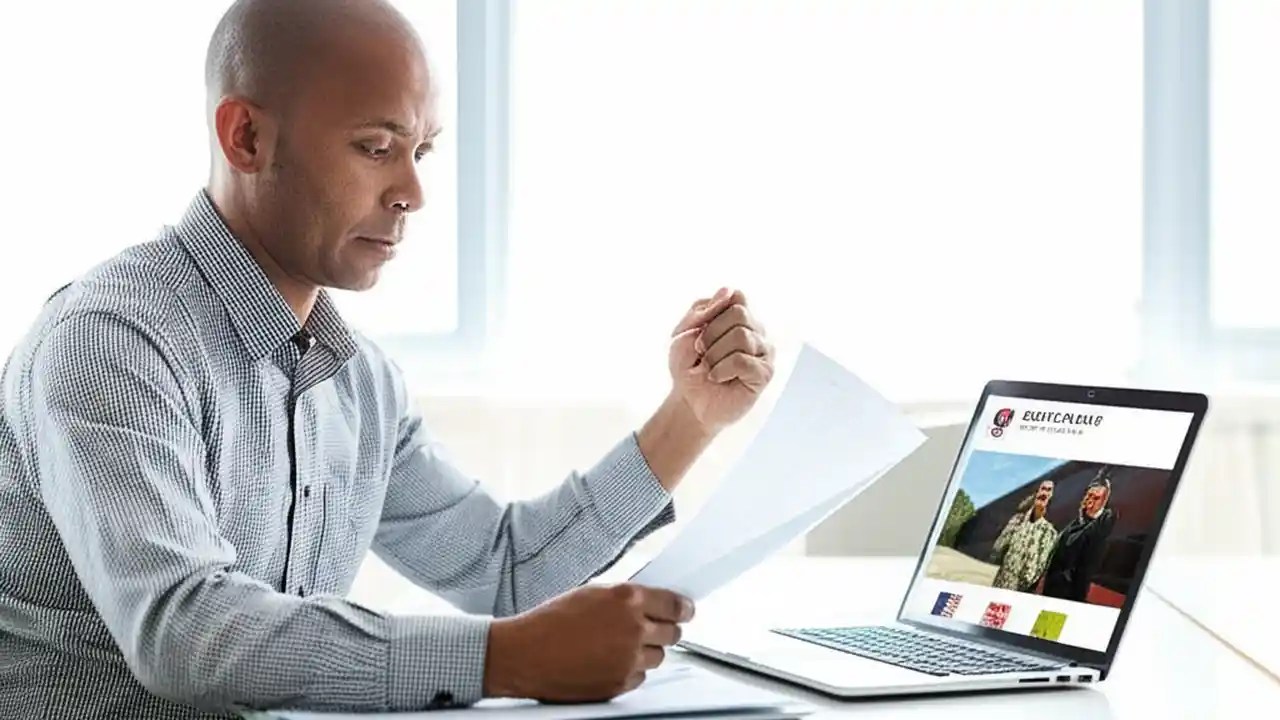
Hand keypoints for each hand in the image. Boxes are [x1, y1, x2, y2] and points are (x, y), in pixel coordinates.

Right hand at [483, 584, 694, 701]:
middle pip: (673, 632)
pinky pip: (640, 677)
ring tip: (620, 645)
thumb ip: (625, 597)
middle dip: (666, 629)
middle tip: (655, 627)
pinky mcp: (619, 683)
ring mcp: (628, 659)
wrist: (524, 654)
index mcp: (627, 599)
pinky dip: (631, 670)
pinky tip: (608, 661)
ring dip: (647, 650)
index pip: (675, 604)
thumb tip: (650, 602)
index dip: (685, 608)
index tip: (687, 611)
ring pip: (658, 656)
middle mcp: (632, 628)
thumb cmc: (551, 621)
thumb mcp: (591, 593)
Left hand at [668, 288, 775, 433]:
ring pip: (742, 336)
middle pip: (740, 313)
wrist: (688, 402)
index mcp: (740, 318)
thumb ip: (702, 310)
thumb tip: (729, 291)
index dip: (714, 310)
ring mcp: (764, 352)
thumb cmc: (688, 366)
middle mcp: (757, 331)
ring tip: (708, 367)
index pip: (737, 296)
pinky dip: (721, 369)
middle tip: (701, 352)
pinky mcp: (764, 374)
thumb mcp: (683, 332)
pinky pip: (743, 361)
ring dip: (714, 354)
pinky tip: (717, 377)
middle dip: (711, 333)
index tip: (699, 330)